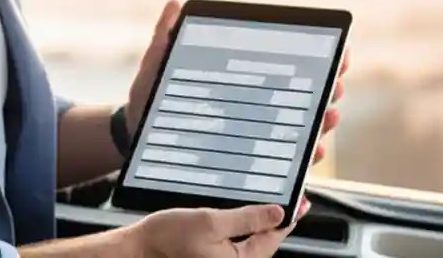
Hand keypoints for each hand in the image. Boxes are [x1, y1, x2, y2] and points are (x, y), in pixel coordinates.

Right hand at [126, 199, 310, 257]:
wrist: (140, 250)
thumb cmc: (169, 238)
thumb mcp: (211, 222)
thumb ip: (247, 218)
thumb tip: (279, 212)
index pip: (276, 236)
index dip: (291, 214)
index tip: (302, 197)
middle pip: (267, 238)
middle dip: (278, 216)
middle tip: (289, 191)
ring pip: (254, 239)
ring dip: (262, 219)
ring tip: (270, 197)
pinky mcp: (216, 256)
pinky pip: (239, 241)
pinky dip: (245, 224)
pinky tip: (244, 210)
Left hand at [127, 0, 351, 157]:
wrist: (137, 141)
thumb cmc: (149, 102)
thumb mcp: (155, 68)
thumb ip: (165, 38)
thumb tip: (175, 3)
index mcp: (241, 80)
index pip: (286, 67)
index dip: (319, 60)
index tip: (341, 54)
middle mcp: (254, 106)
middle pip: (304, 98)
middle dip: (328, 91)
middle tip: (337, 87)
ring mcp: (254, 134)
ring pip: (300, 129)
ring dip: (322, 123)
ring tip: (329, 117)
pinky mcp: (249, 162)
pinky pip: (283, 161)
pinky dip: (303, 158)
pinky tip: (312, 152)